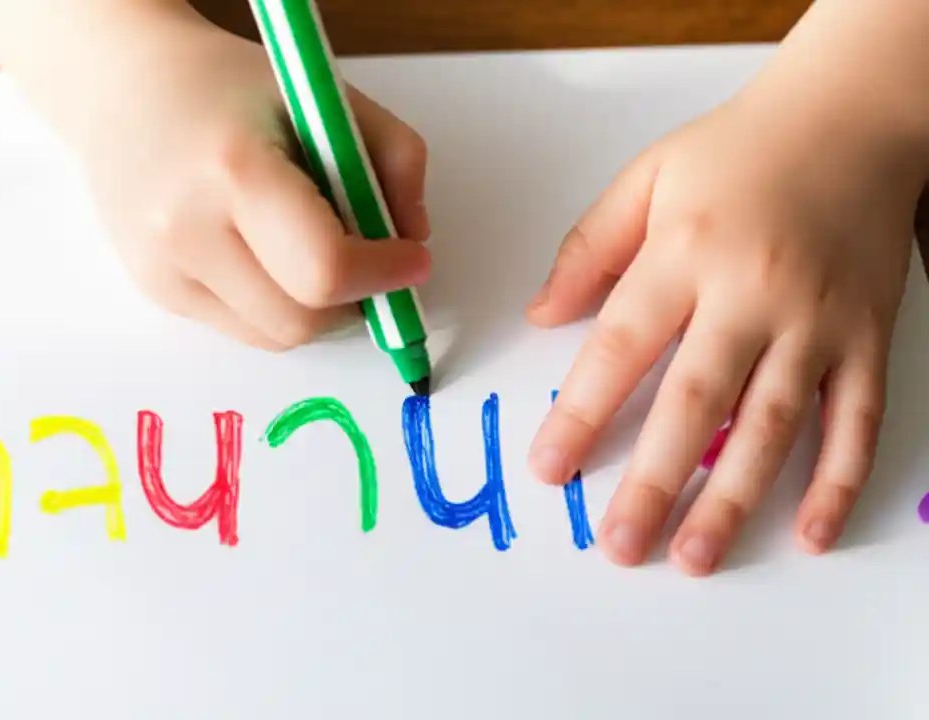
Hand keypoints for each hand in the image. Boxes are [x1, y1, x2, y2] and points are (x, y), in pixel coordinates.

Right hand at [60, 11, 429, 348]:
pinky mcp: (155, 291)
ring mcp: (163, 269)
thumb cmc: (228, 87)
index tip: (410, 261)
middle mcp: (187, 230)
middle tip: (369, 262)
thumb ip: (393, 161)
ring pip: (274, 337)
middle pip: (302, 321)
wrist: (124, 86)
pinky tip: (264, 252)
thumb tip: (414, 239)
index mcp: (234, 171)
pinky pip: (241, 327)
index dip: (382, 274)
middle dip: (353, 300)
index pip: (324, 268)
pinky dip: (272, 303)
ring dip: (314, 310)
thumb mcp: (325, 98)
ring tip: (313, 251)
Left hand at [525, 75, 923, 575]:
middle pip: (696, 401)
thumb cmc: (740, 150)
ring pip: (774, 424)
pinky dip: (838, 481)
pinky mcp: (867, 338)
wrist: (854, 118)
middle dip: (655, 481)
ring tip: (695, 557)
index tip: (550, 468)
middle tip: (619, 545)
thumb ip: (588, 248)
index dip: (582, 413)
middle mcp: (752, 293)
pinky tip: (809, 533)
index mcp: (686, 253)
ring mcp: (817, 321)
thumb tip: (539, 316)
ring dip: (735, 499)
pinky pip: (857, 419)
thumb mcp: (646, 177)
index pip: (621, 346)